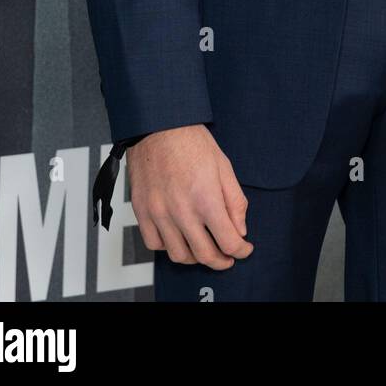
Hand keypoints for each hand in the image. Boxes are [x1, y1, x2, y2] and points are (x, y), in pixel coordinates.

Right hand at [127, 124, 253, 267]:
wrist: (158, 124)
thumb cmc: (191, 140)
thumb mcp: (224, 166)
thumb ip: (235, 201)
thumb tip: (240, 230)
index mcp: (206, 198)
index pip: (228, 241)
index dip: (241, 251)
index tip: (244, 249)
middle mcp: (181, 210)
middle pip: (205, 255)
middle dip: (221, 261)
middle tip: (227, 257)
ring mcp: (159, 213)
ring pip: (179, 255)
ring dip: (195, 257)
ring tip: (203, 248)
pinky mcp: (142, 211)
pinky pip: (155, 244)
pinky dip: (168, 246)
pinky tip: (178, 236)